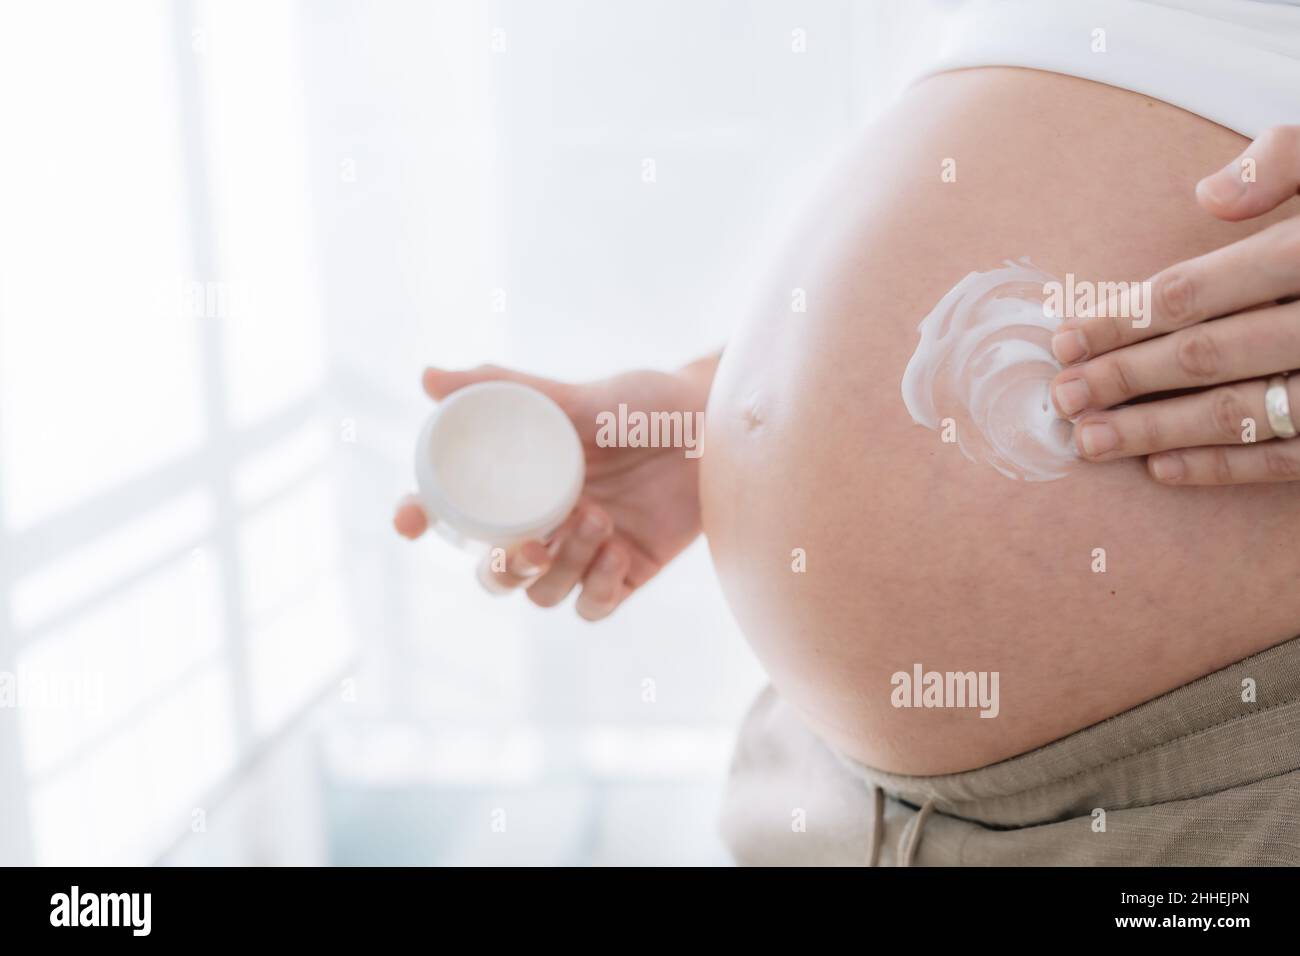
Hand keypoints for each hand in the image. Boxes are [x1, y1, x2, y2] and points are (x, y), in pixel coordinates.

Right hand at [393, 361, 713, 619]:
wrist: (720, 424)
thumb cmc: (646, 403)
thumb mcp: (573, 395)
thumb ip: (503, 387)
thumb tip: (426, 378)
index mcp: (524, 482)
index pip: (457, 511)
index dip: (422, 519)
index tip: (410, 520)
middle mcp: (549, 522)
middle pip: (496, 572)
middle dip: (500, 570)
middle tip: (530, 546)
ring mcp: (588, 551)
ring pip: (543, 593)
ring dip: (563, 567)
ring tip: (599, 521)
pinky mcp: (629, 572)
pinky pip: (594, 607)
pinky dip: (599, 587)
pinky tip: (619, 551)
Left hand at [1048, 124, 1299, 484]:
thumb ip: (1287, 164)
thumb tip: (1206, 198)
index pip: (1196, 292)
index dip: (1121, 318)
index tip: (1063, 338)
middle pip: (1207, 356)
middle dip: (1124, 378)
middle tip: (1060, 397)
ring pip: (1240, 412)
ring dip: (1157, 431)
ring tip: (1090, 441)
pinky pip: (1288, 457)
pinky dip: (1225, 467)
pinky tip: (1163, 469)